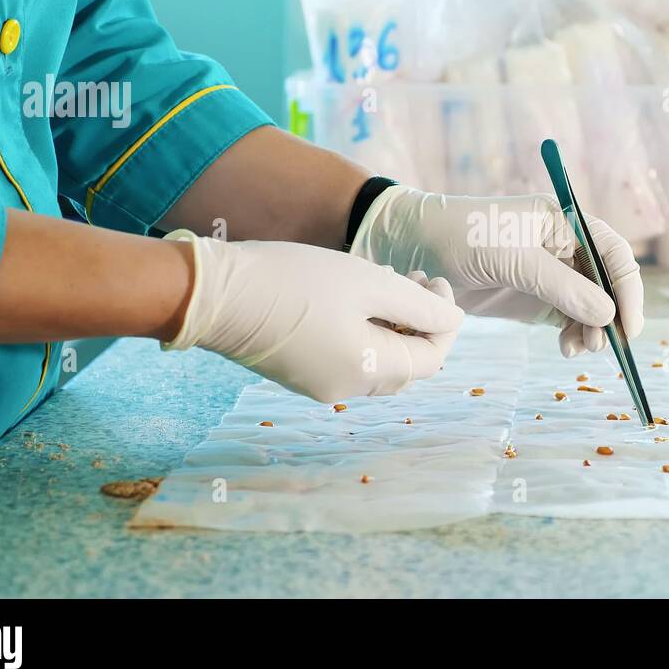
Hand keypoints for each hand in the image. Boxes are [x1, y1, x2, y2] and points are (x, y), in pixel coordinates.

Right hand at [163, 230, 462, 401]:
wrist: (215, 294)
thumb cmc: (295, 281)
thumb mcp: (368, 282)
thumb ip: (418, 304)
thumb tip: (452, 320)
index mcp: (369, 371)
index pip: (432, 358)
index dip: (445, 320)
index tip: (437, 280)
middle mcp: (347, 389)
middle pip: (406, 364)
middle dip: (420, 322)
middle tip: (415, 278)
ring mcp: (320, 386)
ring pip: (377, 362)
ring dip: (392, 326)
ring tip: (385, 282)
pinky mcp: (298, 374)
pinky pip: (347, 360)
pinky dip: (363, 333)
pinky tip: (353, 298)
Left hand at [350, 188, 643, 356]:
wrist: (410, 247)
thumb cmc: (459, 236)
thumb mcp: (511, 259)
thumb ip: (560, 286)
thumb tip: (608, 314)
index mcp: (563, 221)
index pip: (612, 252)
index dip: (628, 288)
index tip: (628, 325)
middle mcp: (562, 245)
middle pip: (606, 281)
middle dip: (610, 314)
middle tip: (605, 345)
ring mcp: (548, 273)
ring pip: (589, 304)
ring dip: (592, 328)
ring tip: (579, 349)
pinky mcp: (532, 296)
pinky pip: (566, 317)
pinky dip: (573, 333)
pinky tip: (566, 347)